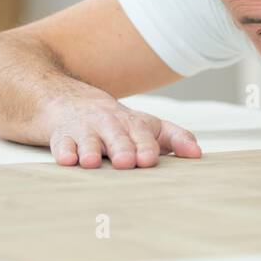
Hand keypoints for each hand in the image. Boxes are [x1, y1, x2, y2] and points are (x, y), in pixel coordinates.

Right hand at [42, 92, 201, 168]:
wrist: (67, 99)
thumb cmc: (115, 121)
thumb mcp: (147, 125)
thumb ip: (175, 138)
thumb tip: (198, 154)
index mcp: (133, 124)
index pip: (143, 135)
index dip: (146, 146)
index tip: (149, 159)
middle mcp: (110, 124)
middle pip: (117, 137)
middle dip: (121, 149)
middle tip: (127, 162)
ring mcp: (84, 129)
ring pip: (88, 140)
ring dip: (89, 150)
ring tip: (90, 162)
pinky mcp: (61, 136)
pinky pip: (62, 143)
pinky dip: (64, 151)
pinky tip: (66, 160)